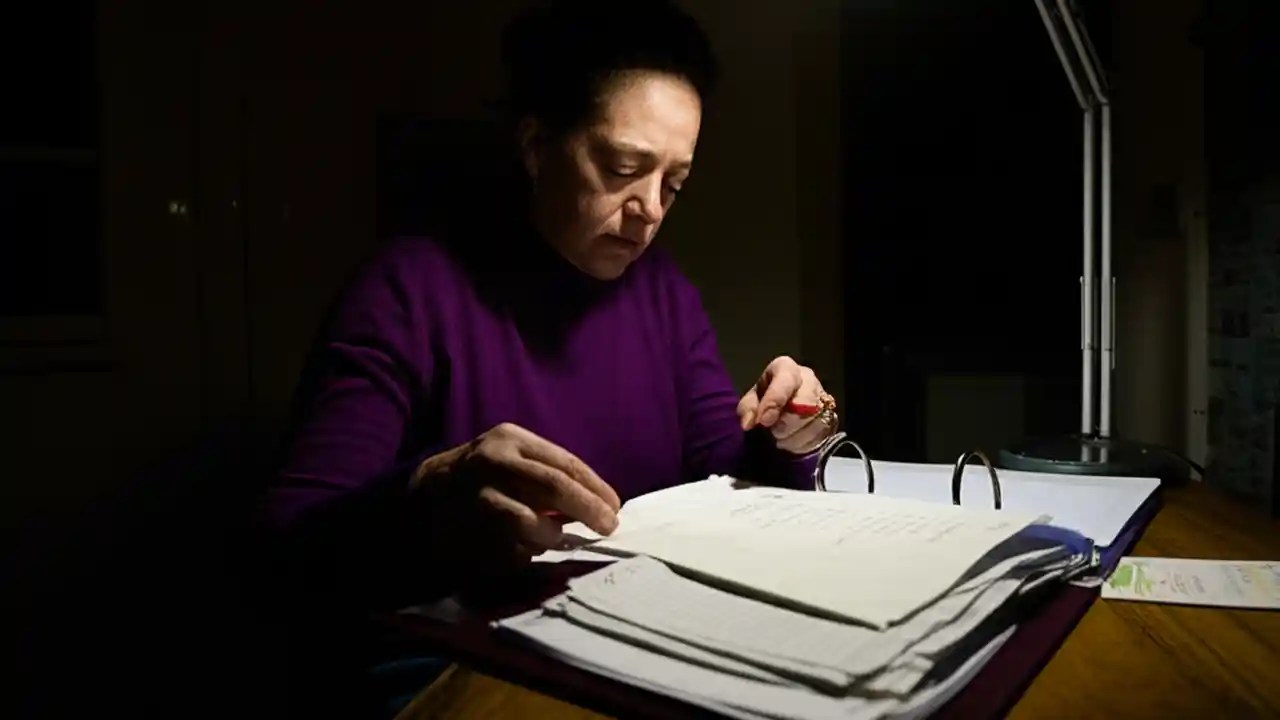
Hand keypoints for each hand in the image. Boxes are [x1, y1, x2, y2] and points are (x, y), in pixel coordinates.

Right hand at [410, 423, 619, 571]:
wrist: (423, 496)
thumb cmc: (483, 477)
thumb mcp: (512, 459)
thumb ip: (548, 474)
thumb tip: (599, 503)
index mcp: (510, 440)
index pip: (565, 463)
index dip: (595, 487)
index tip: (615, 506)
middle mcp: (492, 463)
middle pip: (553, 487)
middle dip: (588, 509)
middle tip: (608, 526)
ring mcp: (476, 497)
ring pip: (531, 523)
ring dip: (553, 536)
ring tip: (558, 539)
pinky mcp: (465, 530)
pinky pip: (508, 549)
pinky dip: (525, 553)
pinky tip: (526, 551)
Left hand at [737, 356, 837, 454]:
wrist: (783, 407)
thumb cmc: (765, 399)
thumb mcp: (751, 399)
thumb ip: (748, 409)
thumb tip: (748, 423)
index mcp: (787, 369)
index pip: (786, 381)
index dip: (775, 402)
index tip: (764, 421)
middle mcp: (809, 380)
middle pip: (806, 404)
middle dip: (786, 423)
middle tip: (774, 431)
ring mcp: (823, 399)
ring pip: (815, 423)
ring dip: (794, 437)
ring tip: (781, 437)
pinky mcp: (831, 419)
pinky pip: (821, 436)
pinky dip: (803, 444)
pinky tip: (793, 441)